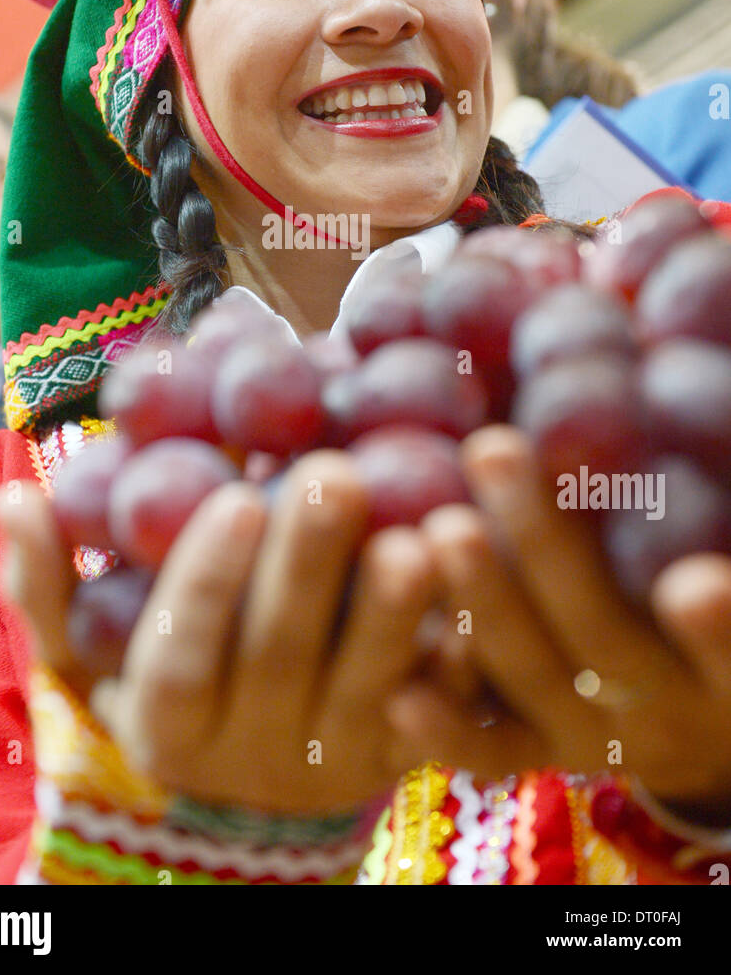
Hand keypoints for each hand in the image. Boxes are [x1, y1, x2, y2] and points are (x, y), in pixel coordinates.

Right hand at [0, 451, 482, 815]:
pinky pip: (439, 713)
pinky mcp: (404, 755)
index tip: (231, 494)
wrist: (249, 793)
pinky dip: (458, 655)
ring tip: (420, 530)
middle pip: (282, 661)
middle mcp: (251, 752)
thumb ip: (51, 585)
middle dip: (307, 568)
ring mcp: (334, 761)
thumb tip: (21, 500)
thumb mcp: (92, 657)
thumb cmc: (170, 684)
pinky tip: (474, 583)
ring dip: (396, 611)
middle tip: (333, 476)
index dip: (206, 581)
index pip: (183, 655)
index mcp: (169, 721)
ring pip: (369, 690)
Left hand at [408, 425, 730, 812]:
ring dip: (484, 601)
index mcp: (730, 661)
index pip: (730, 646)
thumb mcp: (711, 533)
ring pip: (537, 677)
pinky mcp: (537, 751)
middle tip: (490, 450)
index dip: (715, 625)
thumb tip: (638, 346)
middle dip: (545, 544)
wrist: (685, 705)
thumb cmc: (694, 561)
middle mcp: (673, 704)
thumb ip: (683, 489)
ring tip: (440, 527)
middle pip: (607, 634)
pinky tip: (399, 688)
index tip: (689, 583)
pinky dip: (445, 725)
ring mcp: (600, 732)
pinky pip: (489, 747)